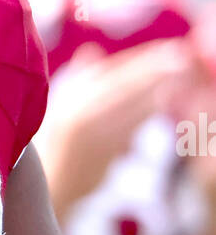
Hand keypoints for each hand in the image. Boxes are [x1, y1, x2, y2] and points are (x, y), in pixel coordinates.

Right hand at [35, 37, 198, 218]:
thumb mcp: (61, 109)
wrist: (53, 185)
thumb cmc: (57, 145)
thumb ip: (78, 80)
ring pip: (132, 106)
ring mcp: (92, 136)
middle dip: (154, 69)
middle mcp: (78, 115)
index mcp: (69, 101)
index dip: (140, 59)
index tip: (166, 48)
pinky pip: (132, 127)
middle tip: (181, 57)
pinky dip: (149, 112)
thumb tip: (92, 50)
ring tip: (181, 74)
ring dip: (158, 88)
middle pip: (124, 85)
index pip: (110, 73)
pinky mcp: (104, 154)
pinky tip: (164, 101)